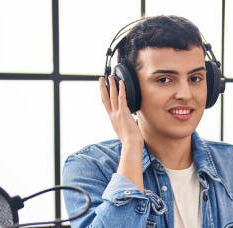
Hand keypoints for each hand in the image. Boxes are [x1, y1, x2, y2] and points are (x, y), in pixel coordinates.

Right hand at [99, 75, 143, 190]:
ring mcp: (117, 114)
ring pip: (112, 97)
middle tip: (102, 79)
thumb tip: (129, 126)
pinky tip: (121, 83)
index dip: (104, 96)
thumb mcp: (125, 132)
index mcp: (113, 120)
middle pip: (106, 99)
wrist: (131, 146)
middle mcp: (113, 116)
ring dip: (111, 86)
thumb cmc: (131, 142)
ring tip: (110, 77)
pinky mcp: (123, 113)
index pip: (107, 106)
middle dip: (103, 88)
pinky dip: (121, 90)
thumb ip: (125, 126)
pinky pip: (122, 99)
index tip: (103, 89)